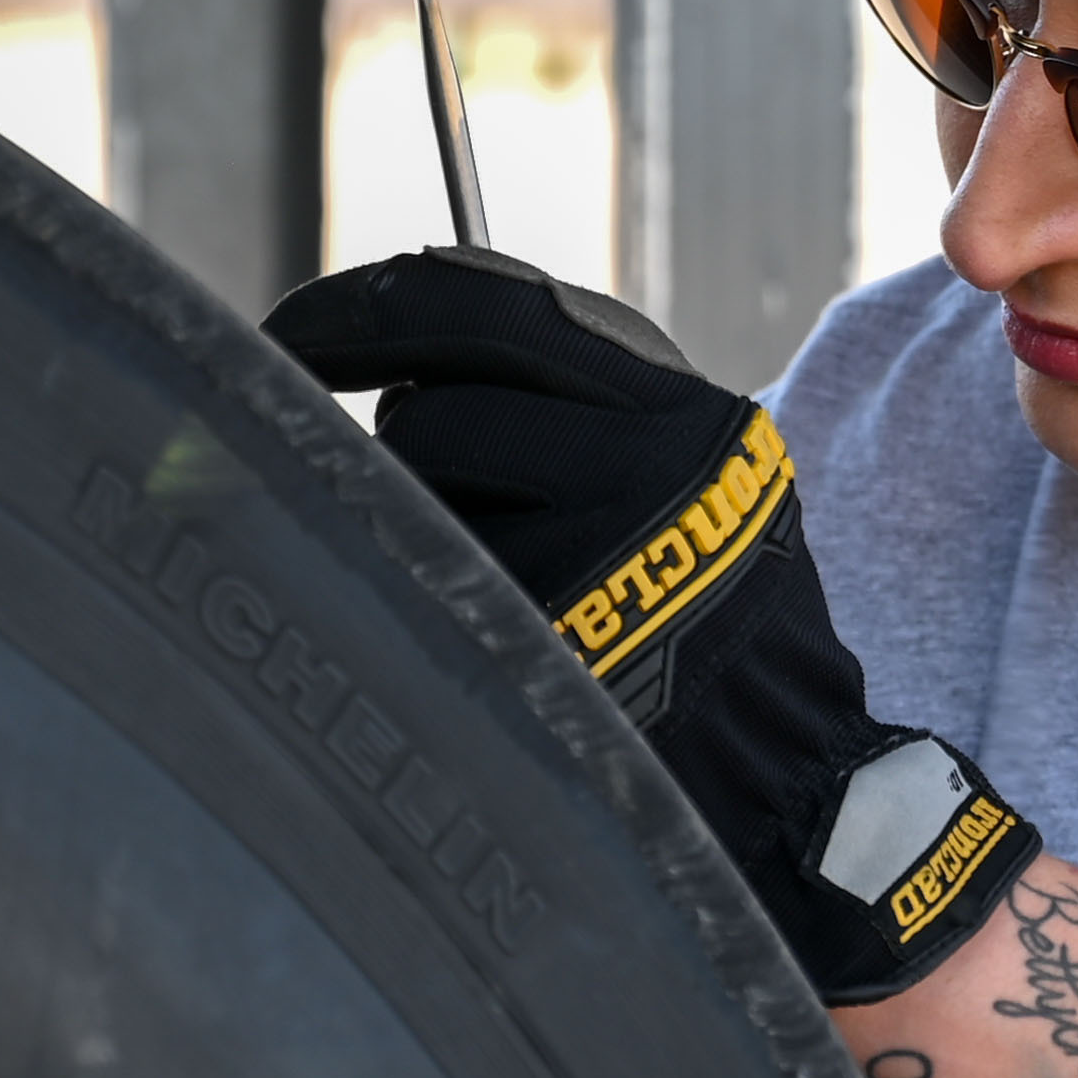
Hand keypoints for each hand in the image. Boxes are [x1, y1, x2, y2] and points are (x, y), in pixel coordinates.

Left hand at [265, 248, 1029, 1000]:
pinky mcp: (541, 653)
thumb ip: (564, 385)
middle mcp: (644, 473)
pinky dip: (421, 606)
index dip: (362, 311)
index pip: (483, 309)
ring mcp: (592, 568)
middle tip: (445, 501)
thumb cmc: (702, 605)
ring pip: (410, 506)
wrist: (784, 769)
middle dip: (406, 453)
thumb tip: (381, 323)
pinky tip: (480, 640)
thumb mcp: (679, 462)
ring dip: (415, 530)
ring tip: (496, 580)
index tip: (293, 329)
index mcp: (675, 409)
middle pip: (424, 413)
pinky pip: (419, 593)